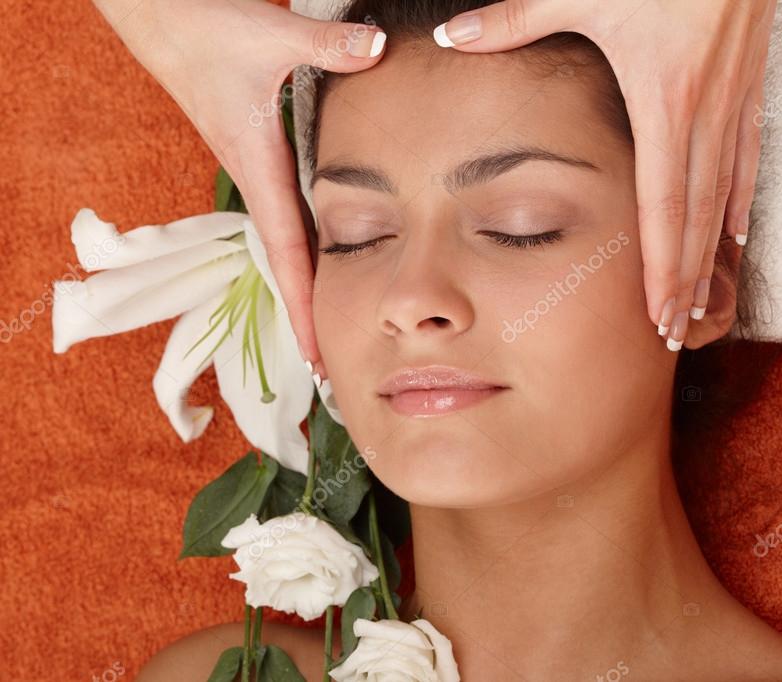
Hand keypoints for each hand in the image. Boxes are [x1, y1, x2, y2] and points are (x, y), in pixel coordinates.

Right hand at [90, 0, 386, 377]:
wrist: (160, 11)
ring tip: (327, 328)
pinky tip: (323, 254)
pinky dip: (303, 242)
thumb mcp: (268, 35)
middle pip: (286, 259)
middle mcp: (255, 174)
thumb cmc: (204, 25)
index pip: (286, 249)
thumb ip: (327, 46)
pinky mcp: (257, 148)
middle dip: (305, 313)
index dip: (303, 304)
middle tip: (329, 364)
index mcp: (257, 163)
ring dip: (304, 282)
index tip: (316, 353)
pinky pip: (286, 209)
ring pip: (286, 237)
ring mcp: (255, 165)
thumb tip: (380, 48)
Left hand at [433, 0, 775, 350]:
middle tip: (677, 330)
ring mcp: (733, 101)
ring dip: (712, 252)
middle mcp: (704, 111)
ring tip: (701, 300)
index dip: (661, 265)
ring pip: (724, 194)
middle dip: (685, 278)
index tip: (658, 314)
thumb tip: (452, 35)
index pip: (662, 203)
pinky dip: (740, 201)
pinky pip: (748, 157)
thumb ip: (516, 17)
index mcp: (663, 99)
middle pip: (696, 215)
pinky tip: (737, 234)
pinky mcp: (749, 85)